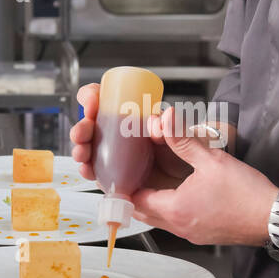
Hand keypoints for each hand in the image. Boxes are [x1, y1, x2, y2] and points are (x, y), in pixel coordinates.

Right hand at [69, 83, 192, 189]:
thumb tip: (157, 121)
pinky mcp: (116, 175)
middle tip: (82, 133)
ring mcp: (116, 154)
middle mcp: (120, 133)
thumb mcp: (183, 136)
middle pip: (91, 125)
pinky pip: (97, 171)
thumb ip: (172, 129)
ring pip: (89, 148)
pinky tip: (88, 170)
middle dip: (82, 127)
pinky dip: (88, 170)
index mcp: (132, 114)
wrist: (197, 180)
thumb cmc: (188, 151)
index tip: (92, 102)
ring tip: (82, 153)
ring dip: (81, 149)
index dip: (93, 97)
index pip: (105, 98)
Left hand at [129, 105, 278, 245]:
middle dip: (134, 193)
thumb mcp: (212, 160)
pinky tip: (179, 192)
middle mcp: (178, 226)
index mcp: (174, 209)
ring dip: (152, 201)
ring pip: (159, 218)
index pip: (133, 200)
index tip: (120, 171)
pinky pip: (176, 222)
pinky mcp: (204, 234)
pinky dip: (170, 208)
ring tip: (152, 179)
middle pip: (142, 212)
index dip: (124, 185)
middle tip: (132, 174)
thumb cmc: (247, 194)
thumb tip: (165, 120)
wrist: (274, 218)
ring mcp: (191, 233)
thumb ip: (183, 140)